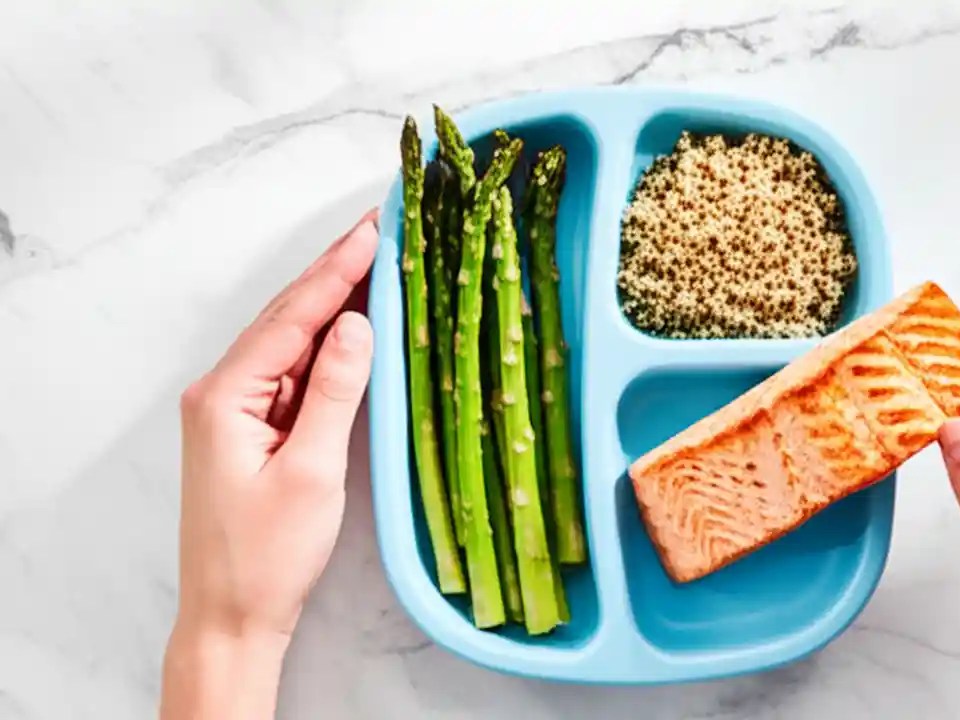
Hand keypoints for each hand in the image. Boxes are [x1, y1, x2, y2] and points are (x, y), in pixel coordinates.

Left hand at [161, 211, 378, 718]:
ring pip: (292, 339)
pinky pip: (294, 370)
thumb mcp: (310, 471)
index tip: (376, 227)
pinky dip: (328, 344)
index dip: (339, 270)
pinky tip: (357, 325)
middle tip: (384, 227)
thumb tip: (360, 324)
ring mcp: (235, 408)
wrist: (233, 616)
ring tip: (379, 261)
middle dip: (337, 271)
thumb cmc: (268, 555)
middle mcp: (221, 391)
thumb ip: (333, 391)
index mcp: (225, 394)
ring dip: (335, 302)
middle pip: (288, 316)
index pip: (293, 315)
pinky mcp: (252, 427)